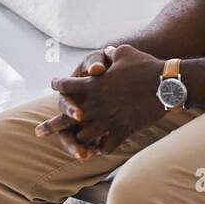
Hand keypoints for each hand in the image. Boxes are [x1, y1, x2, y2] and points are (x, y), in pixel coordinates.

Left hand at [43, 45, 165, 157]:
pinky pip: (107, 145)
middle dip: (51, 125)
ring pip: (85, 135)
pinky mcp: (123, 131)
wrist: (166, 85)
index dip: (58, 84)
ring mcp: (109, 120)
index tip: (53, 84)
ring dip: (77, 138)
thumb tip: (106, 53)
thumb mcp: (124, 52)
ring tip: (71, 143)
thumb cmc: (145, 65)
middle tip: (38, 132)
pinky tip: (98, 150)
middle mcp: (97, 104)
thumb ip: (109, 54)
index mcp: (94, 84)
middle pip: (67, 118)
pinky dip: (101, 148)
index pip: (66, 85)